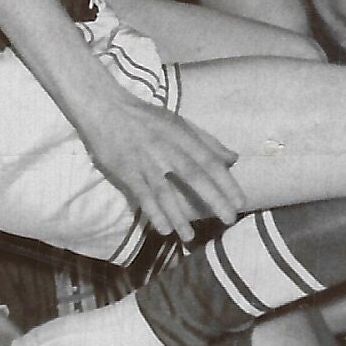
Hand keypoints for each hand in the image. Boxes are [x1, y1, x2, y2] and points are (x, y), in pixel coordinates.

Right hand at [77, 85, 248, 236]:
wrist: (105, 108)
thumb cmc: (145, 116)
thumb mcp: (178, 122)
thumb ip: (206, 141)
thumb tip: (233, 159)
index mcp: (181, 134)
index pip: (209, 160)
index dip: (225, 182)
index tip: (239, 202)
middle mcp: (166, 148)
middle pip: (194, 175)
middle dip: (213, 198)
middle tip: (229, 220)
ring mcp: (145, 161)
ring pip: (165, 191)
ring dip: (179, 215)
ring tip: (190, 237)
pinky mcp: (126, 171)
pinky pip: (142, 195)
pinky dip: (153, 212)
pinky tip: (163, 228)